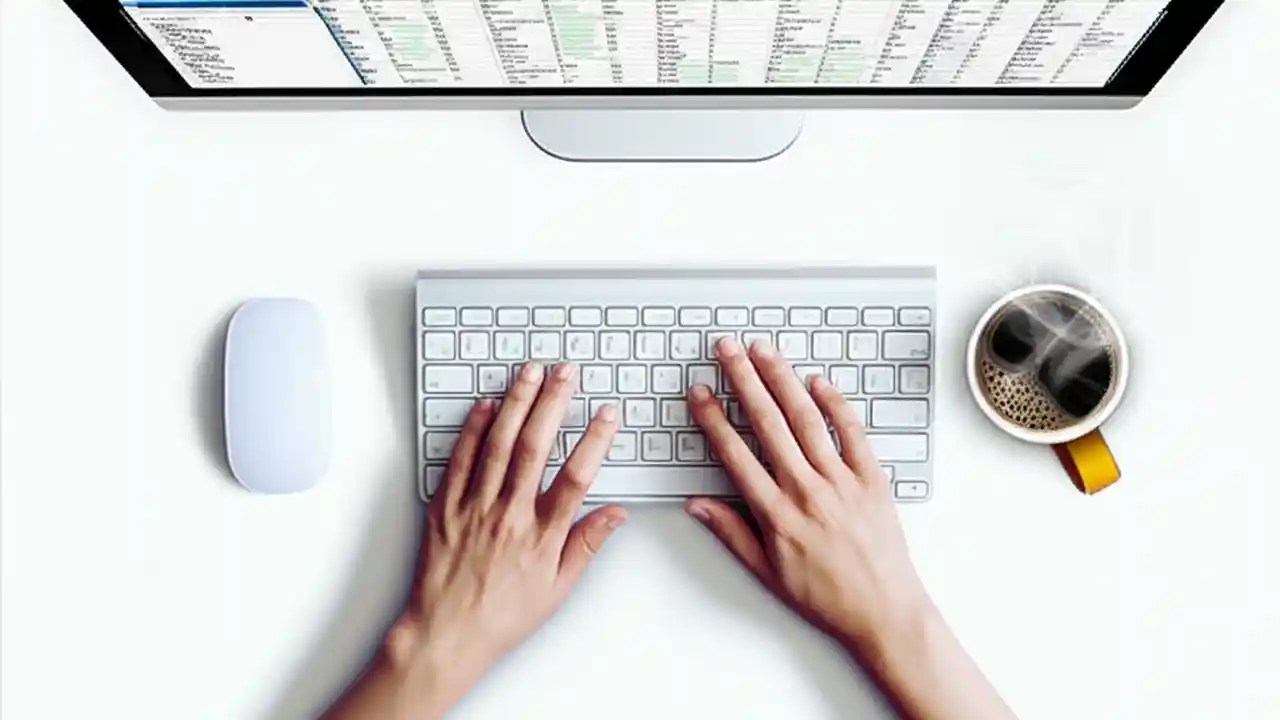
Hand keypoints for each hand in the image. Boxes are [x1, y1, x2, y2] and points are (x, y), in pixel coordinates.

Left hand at [326, 362, 624, 719]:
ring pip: (498, 444)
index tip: (607, 413)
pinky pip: (459, 460)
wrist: (445, 635)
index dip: (594, 441)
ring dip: (516, 403)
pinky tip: (486, 405)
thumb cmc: (502, 616)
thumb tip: (616, 513)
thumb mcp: (557, 589)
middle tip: (567, 372)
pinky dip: (472, 429)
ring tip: (530, 372)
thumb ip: (586, 544)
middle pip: (535, 447)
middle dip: (553, 403)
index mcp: (540, 536)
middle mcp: (508, 515)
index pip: (575, 478)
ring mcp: (473, 507)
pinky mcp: (444, 507)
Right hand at [686, 338, 1014, 719]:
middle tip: (727, 349)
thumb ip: (730, 532)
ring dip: (781, 380)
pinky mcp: (872, 479)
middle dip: (743, 380)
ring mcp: (841, 481)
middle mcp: (806, 490)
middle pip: (767, 423)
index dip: (712, 419)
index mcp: (775, 514)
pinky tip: (817, 381)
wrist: (883, 611)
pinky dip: (835, 404)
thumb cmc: (825, 596)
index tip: (699, 393)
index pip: (734, 454)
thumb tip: (696, 504)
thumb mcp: (767, 571)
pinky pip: (852, 432)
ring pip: (806, 419)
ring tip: (763, 351)